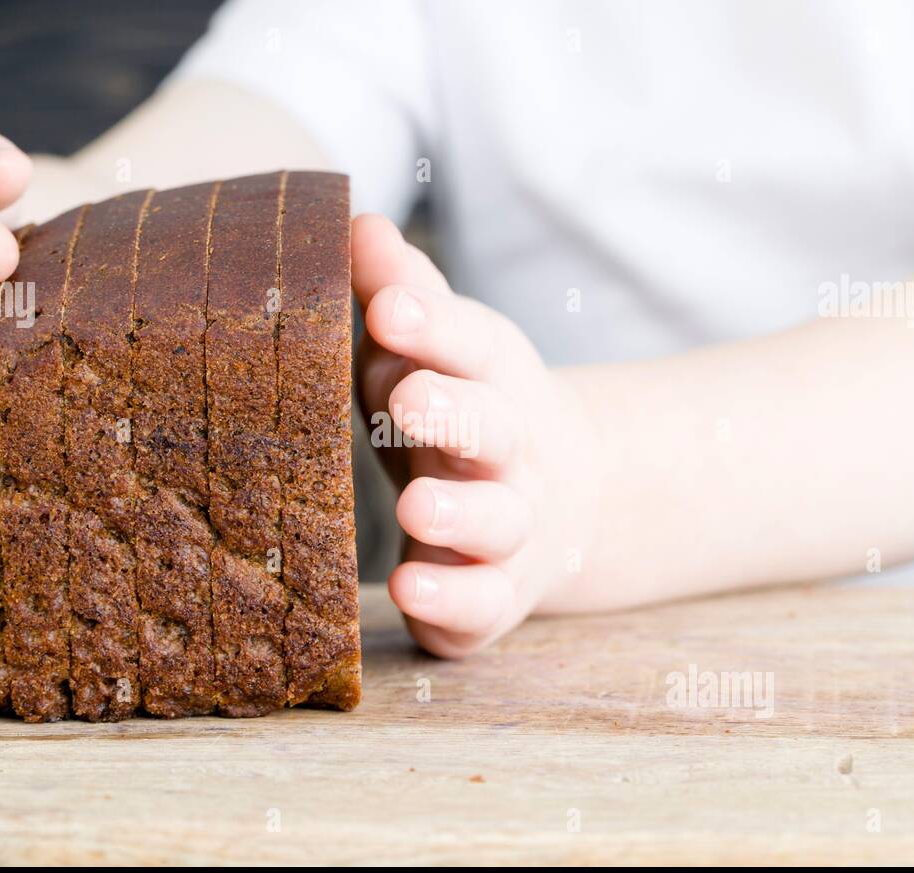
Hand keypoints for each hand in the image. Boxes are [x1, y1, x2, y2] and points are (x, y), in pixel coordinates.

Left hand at [354, 215, 599, 657]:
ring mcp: (508, 532)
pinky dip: (452, 601)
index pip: (472, 346)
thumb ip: (403, 295)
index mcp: (492, 382)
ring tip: (416, 506)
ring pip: (495, 524)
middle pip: (492, 431)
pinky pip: (481, 608)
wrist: (557, 502)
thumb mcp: (439, 351)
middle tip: (406, 398)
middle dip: (454, 413)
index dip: (433, 327)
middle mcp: (509, 456)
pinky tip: (409, 588)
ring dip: (460, 514)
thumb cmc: (462, 411)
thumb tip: (356, 223)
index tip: (386, 305)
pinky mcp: (492, 600)